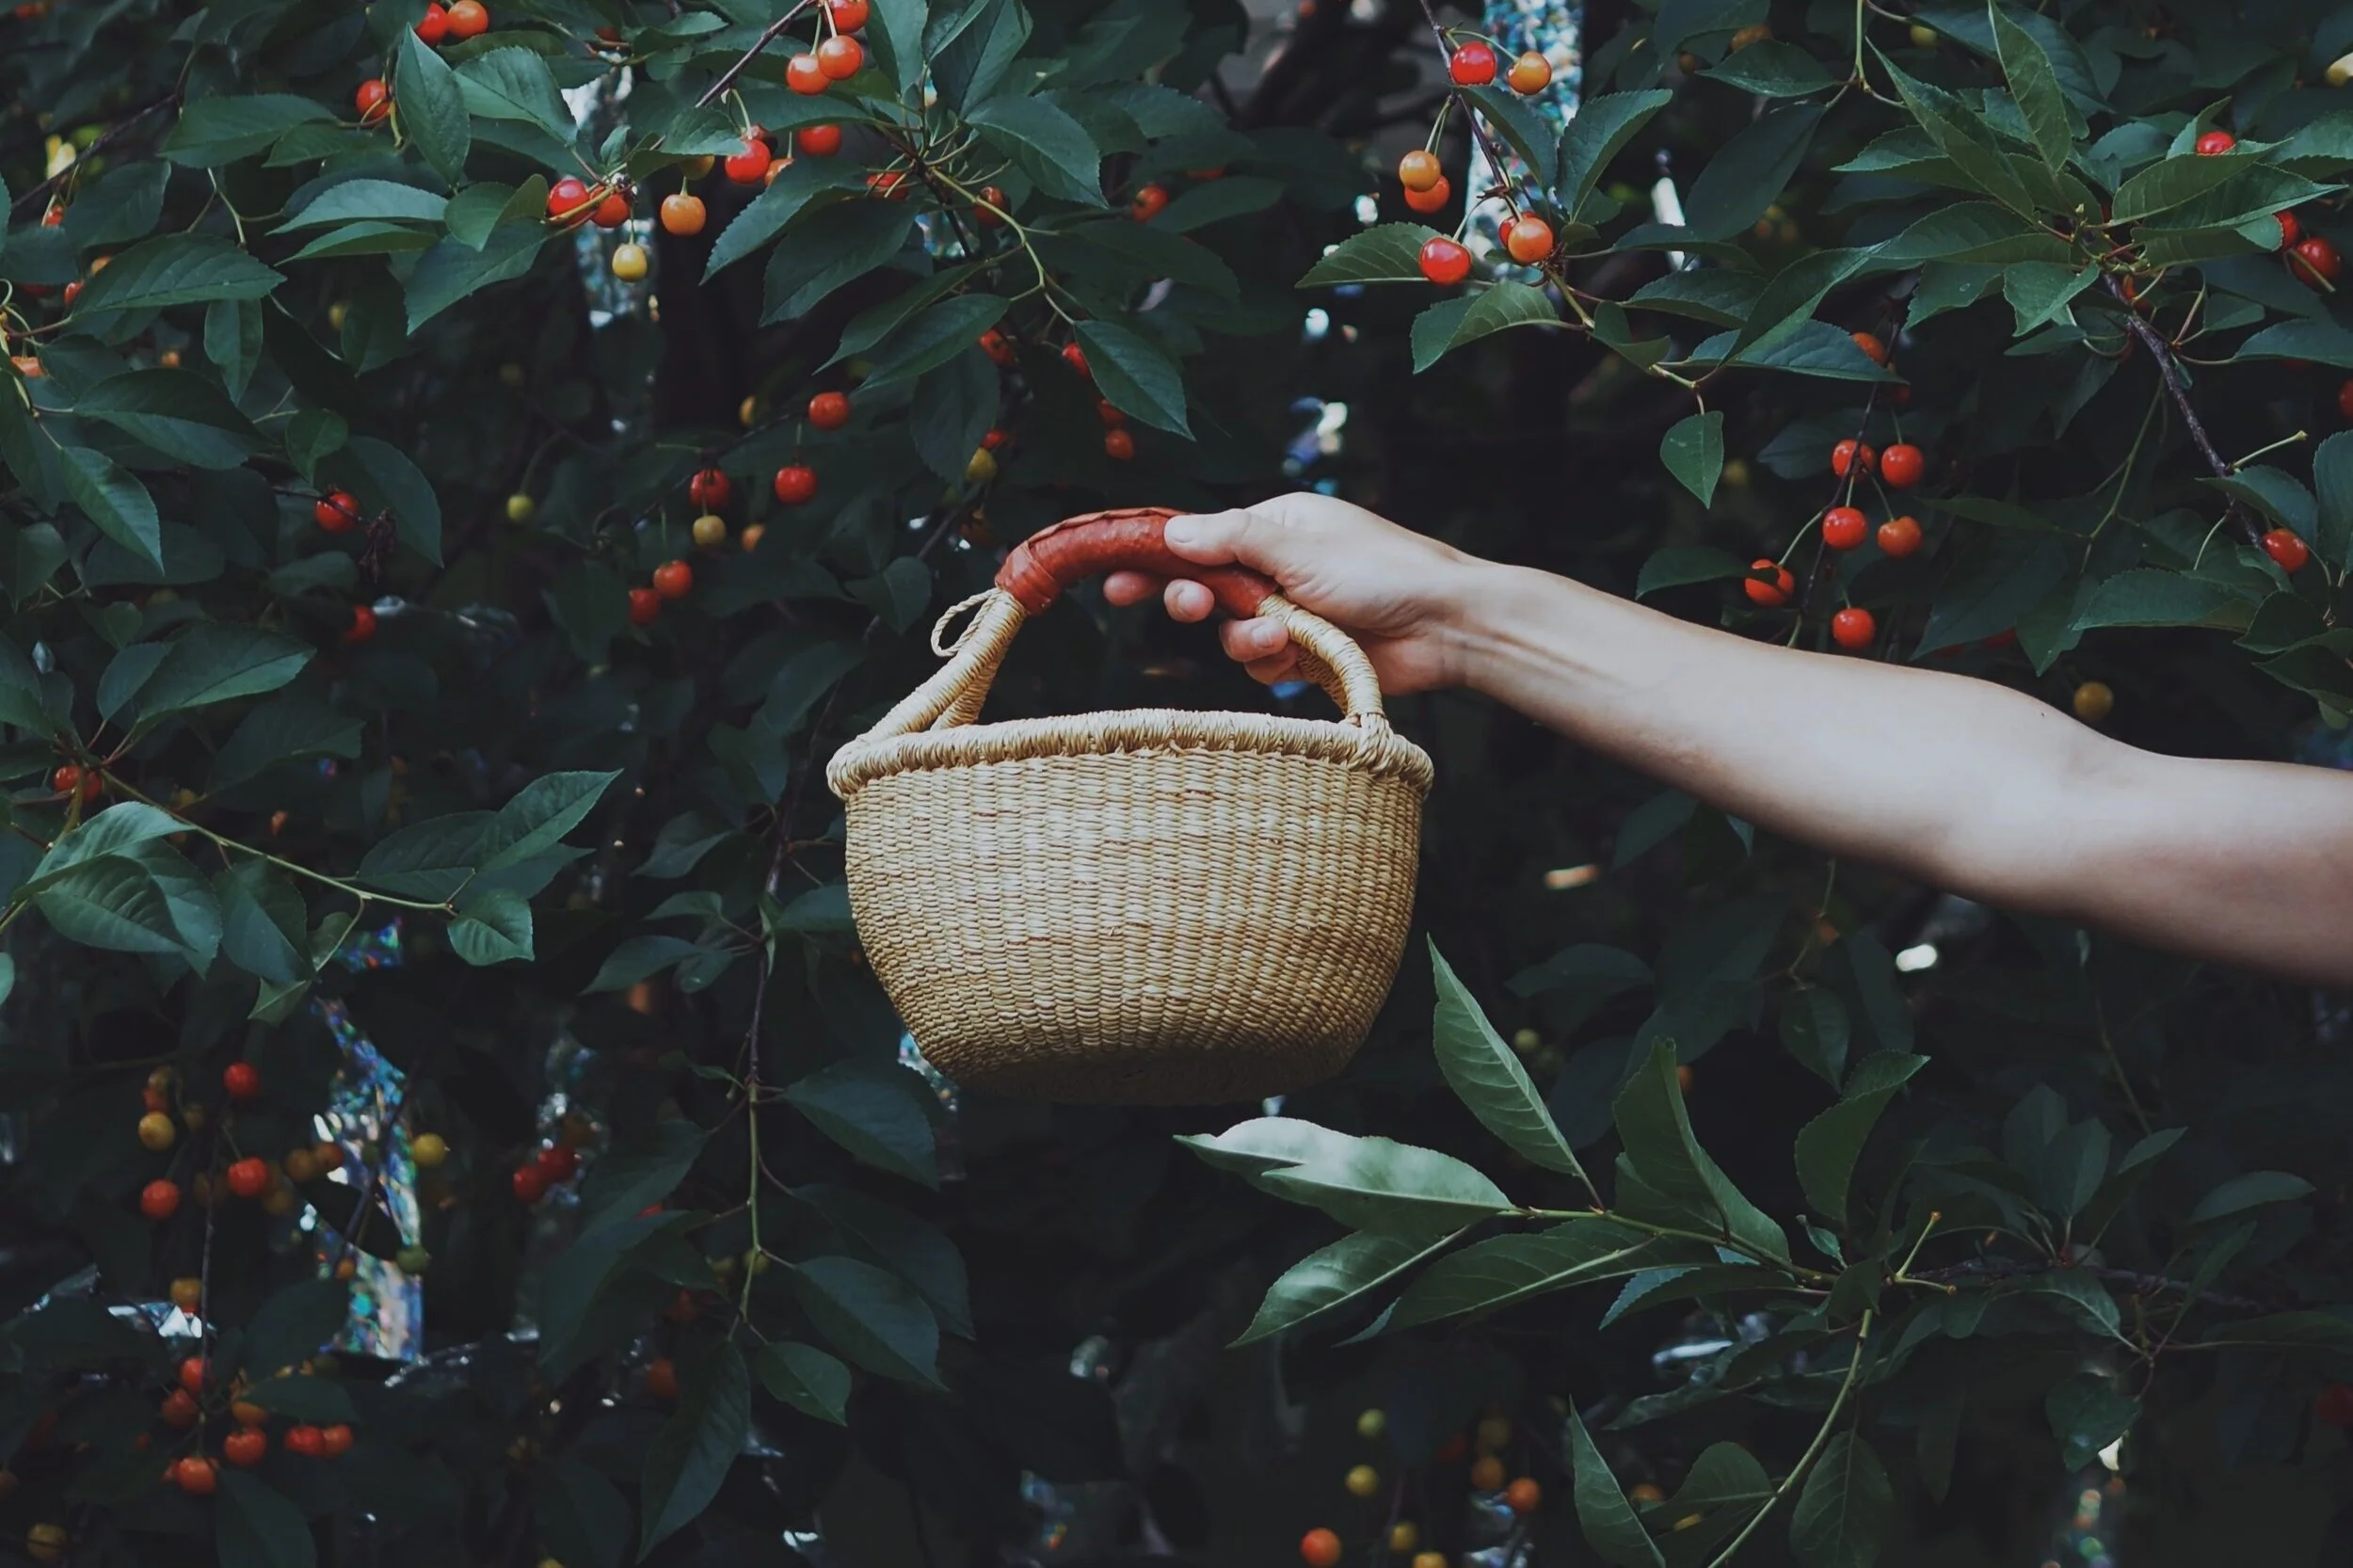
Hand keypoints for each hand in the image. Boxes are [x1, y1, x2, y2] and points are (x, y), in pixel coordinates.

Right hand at [1101, 493, 1477, 694]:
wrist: (1444, 625)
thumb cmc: (1383, 570)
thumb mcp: (1299, 545)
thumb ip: (1230, 540)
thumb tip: (1171, 532)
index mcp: (1274, 526)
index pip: (1197, 538)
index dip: (1153, 559)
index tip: (1114, 580)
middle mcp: (1276, 566)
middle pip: (1203, 586)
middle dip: (1193, 600)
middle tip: (1190, 607)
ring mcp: (1289, 611)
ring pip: (1230, 633)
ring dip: (1246, 638)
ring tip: (1281, 636)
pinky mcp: (1304, 653)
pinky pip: (1261, 663)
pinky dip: (1271, 663)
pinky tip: (1299, 657)